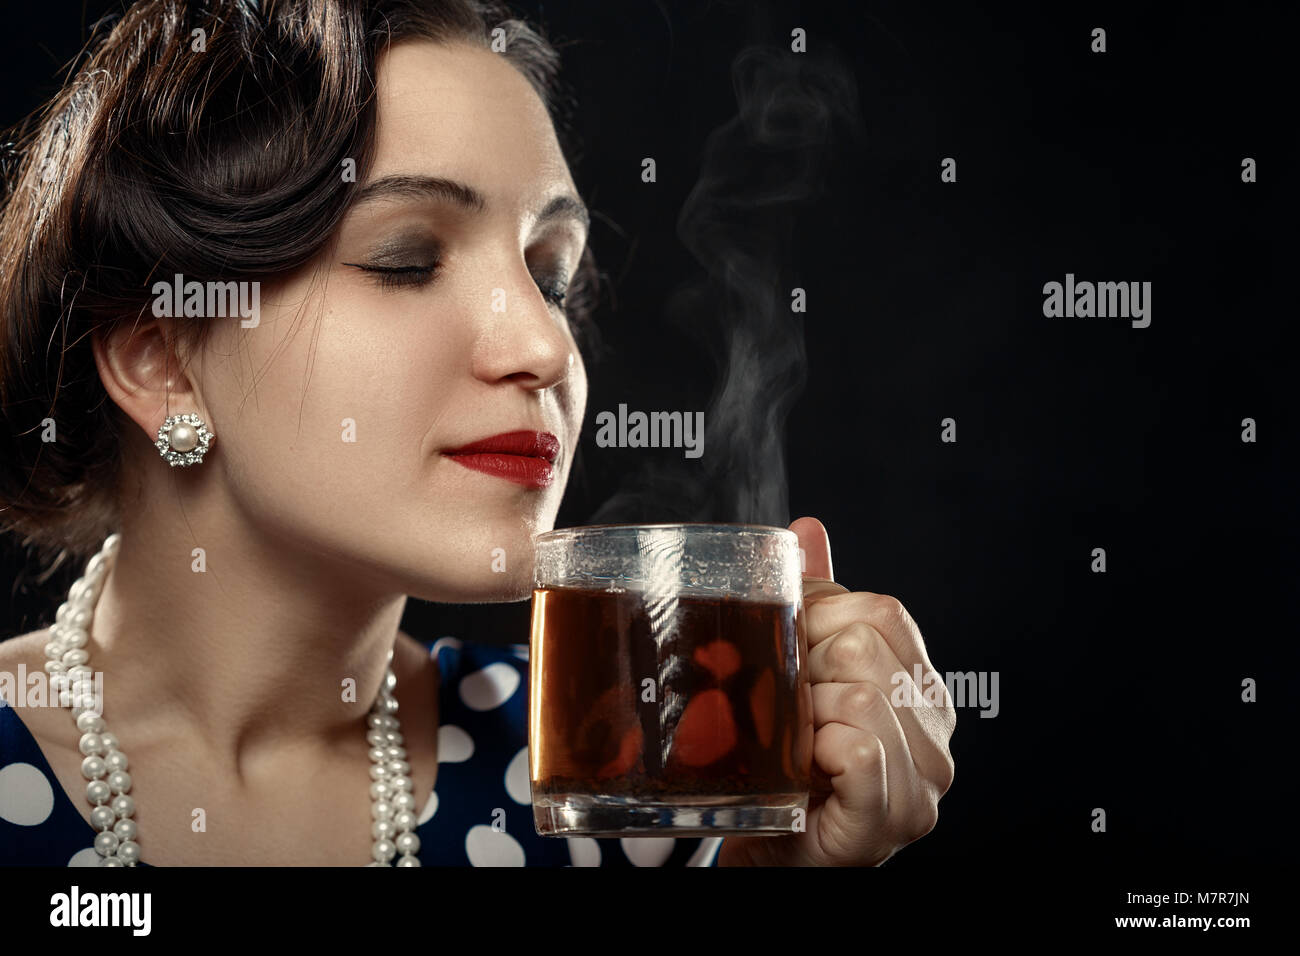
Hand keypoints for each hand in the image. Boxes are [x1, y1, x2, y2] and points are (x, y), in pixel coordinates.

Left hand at [717, 517, 955, 865]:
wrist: (768, 848)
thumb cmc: (785, 764)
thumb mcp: (799, 674)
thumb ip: (813, 603)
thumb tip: (810, 528)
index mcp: (919, 682)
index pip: (880, 610)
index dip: (817, 623)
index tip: (791, 659)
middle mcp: (935, 727)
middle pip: (864, 647)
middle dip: (804, 671)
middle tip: (784, 713)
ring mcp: (924, 778)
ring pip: (859, 695)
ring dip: (805, 717)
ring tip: (793, 746)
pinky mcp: (895, 816)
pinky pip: (860, 749)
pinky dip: (821, 751)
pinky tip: (809, 771)